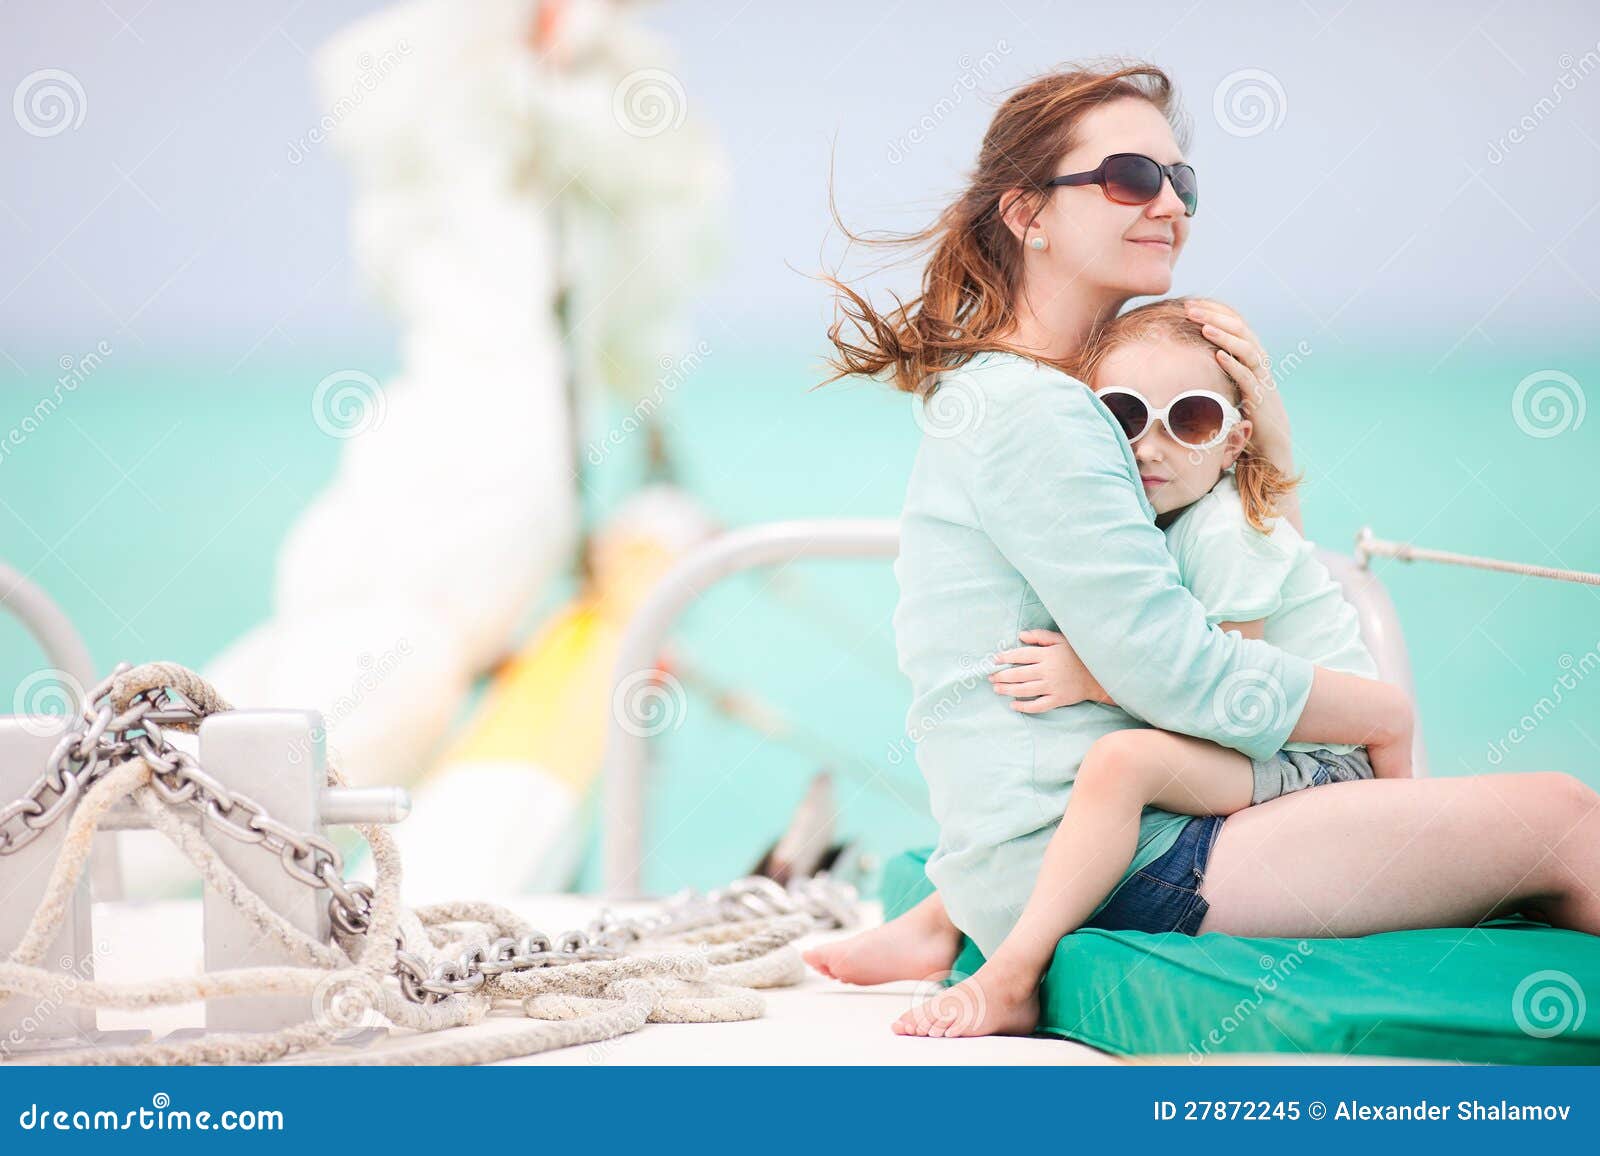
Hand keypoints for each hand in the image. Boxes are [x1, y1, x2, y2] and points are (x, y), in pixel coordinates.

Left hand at [989, 628, 1109, 712]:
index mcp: (1047, 655)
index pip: (1021, 655)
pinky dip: (1024, 707)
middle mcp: (1048, 671)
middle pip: (1018, 674)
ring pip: (1024, 690)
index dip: (1005, 657)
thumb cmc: (1078, 655)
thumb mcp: (1061, 640)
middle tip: (990, 677)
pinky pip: (1037, 705)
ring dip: (1007, 689)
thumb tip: (1021, 635)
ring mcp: (1052, 687)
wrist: (1099, 675)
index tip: (994, 660)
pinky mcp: (1057, 700)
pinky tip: (1013, 705)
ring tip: (996, 689)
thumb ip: (1041, 636)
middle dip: (1001, 676)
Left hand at [1184, 299, 1290, 464]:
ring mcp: (1261, 378)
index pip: (1234, 322)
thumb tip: (1189, 350)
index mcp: (1251, 353)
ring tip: (1203, 327)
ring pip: (1246, 349)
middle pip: (1240, 329)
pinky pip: (1247, 377)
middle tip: (1189, 309)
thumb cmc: (1245, 408)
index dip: (1214, 310)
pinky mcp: (1259, 397)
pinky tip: (1217, 356)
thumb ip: (1218, 363)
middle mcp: (1258, 361)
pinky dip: (1233, 365)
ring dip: (1224, 337)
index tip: (1189, 304)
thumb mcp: (1229, 380)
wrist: (1269, 439)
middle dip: (1214, 317)